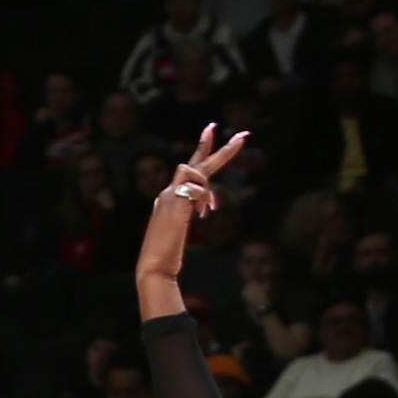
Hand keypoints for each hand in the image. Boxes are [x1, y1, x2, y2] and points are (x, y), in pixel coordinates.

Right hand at [132, 126, 245, 313]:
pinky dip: (203, 198)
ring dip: (206, 189)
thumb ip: (187, 212)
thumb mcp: (179, 228)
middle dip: (222, 149)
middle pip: (197, 163)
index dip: (203, 150)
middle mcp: (168, 192)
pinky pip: (196, 188)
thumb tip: (200, 206)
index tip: (212, 131)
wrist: (153, 266)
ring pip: (196, 172)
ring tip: (203, 213)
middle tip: (243, 135)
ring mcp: (170, 196)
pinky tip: (201, 214)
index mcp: (169, 197)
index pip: (188, 170)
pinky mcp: (175, 204)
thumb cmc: (165, 253)